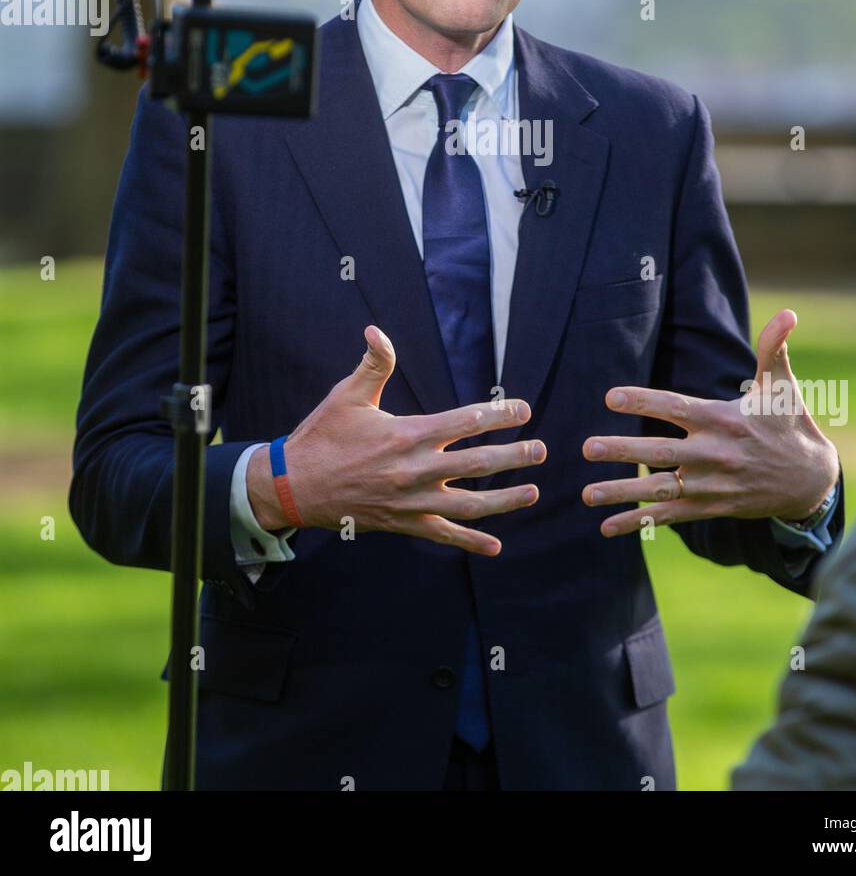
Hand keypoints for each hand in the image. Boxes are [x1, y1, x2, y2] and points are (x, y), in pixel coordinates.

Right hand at [248, 325, 545, 554]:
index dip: (499, 414)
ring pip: (470, 504)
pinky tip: (496, 546)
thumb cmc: (322, 437)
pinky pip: (444, 536)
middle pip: (478, 464)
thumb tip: (376, 330)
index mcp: (408, 435)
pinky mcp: (404, 524)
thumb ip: (373, 363)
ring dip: (505, 500)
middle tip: (541, 450)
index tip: (523, 409)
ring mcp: (413, 502)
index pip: (466, 422)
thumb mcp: (347, 395)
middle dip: (514, 457)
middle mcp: (416, 471)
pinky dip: (471, 541)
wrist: (295, 487)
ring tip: (534, 492)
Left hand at [581, 309, 838, 537]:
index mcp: (723, 420)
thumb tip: (788, 313)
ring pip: (661, 489)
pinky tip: (606, 526)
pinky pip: (670, 515)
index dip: (644, 402)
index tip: (611, 397)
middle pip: (662, 452)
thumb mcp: (781, 386)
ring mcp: (711, 485)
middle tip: (588, 447)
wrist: (812, 481)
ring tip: (586, 493)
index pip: (677, 408)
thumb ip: (773, 348)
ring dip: (623, 492)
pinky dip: (639, 521)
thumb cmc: (789, 423)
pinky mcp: (711, 508)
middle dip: (624, 451)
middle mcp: (714, 454)